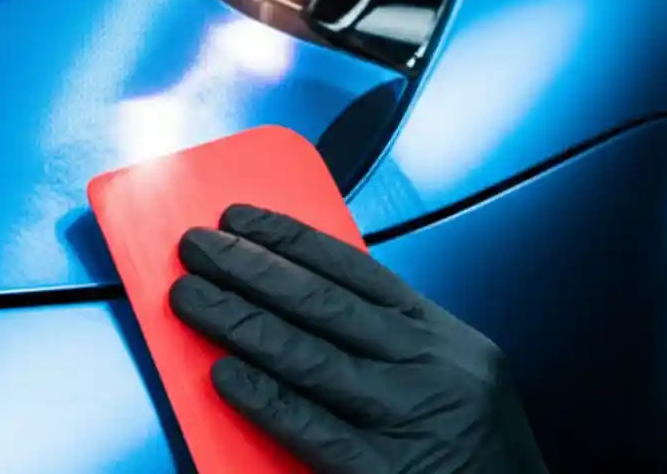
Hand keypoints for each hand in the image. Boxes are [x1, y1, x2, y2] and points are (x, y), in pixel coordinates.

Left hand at [168, 205, 547, 473]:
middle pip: (323, 303)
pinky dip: (263, 396)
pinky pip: (310, 425)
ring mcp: (410, 418)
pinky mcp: (386, 472)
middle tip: (196, 246)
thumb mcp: (452, 378)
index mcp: (445, 337)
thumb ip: (388, 341)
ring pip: (308, 355)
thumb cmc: (476, 457)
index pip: (356, 270)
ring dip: (239, 320)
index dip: (290, 240)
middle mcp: (431, 367)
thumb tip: (296, 298)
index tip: (240, 219)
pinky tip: (224, 373)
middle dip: (251, 267)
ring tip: (190, 296)